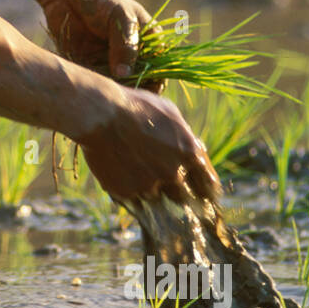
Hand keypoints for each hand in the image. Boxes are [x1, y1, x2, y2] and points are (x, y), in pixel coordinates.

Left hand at [41, 0, 163, 92]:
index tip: (147, 89)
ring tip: (107, 87)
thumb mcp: (121, 17)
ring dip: (113, 90)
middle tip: (123, 92)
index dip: (156, 82)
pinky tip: (92, 84)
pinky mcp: (88, 65)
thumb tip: (125, 74)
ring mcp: (110, 62)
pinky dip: (95, 86)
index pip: (160, 69)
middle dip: (132, 90)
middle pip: (138, 83)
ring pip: (116, 86)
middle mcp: (130, 55)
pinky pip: (95, 82)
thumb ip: (126, 45)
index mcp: (148, 42)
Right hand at [78, 83, 220, 204]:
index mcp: (189, 154)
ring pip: (155, 200)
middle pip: (182, 198)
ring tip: (134, 173)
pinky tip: (120, 172)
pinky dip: (129, 190)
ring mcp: (148, 187)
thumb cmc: (136, 107)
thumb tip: (195, 150)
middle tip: (163, 182)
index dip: (206, 192)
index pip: (208, 186)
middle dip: (176, 191)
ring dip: (149, 191)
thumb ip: (185, 137)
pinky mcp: (125, 193)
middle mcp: (173, 175)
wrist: (100, 114)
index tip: (203, 196)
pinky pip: (132, 200)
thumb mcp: (170, 114)